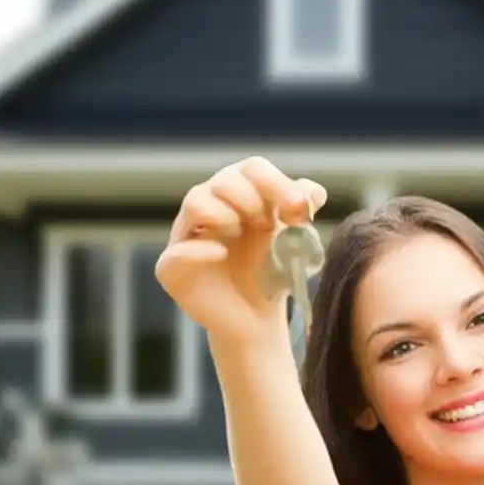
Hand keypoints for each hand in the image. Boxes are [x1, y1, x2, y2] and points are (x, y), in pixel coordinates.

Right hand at [155, 156, 326, 342]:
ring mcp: (186, 234)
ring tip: (239, 234)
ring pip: (195, 201)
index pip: (253, 168)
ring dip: (224, 214)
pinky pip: (178, 251)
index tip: (297, 211)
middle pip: (224, 179)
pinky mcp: (172, 267)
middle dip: (251, 199)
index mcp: (240, 192)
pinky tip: (222, 254)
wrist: (256, 316)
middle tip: (266, 225)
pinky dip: (202, 249)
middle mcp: (208, 205)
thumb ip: (303, 209)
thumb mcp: (294, 237)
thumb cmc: (271, 270)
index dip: (277, 184)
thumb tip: (311, 193)